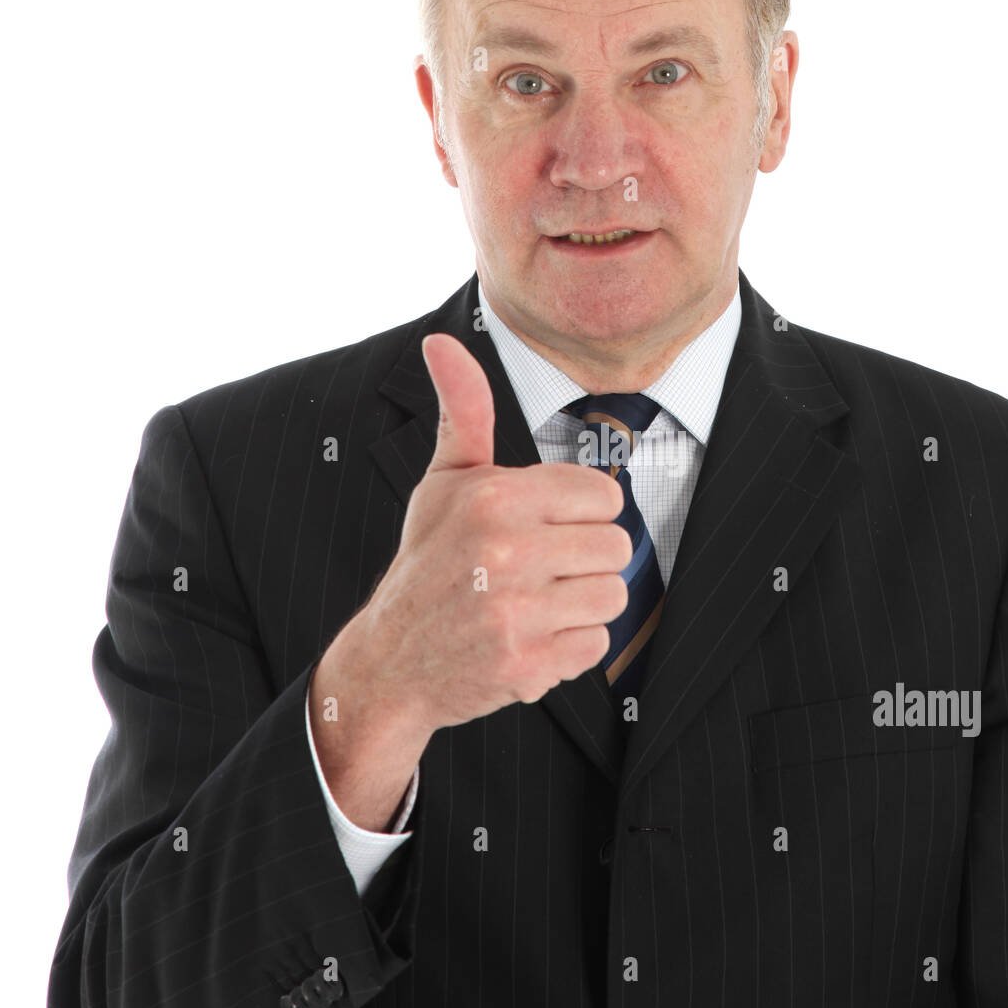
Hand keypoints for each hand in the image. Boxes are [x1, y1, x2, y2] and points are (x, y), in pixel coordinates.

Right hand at [309, 333, 629, 827]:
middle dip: (584, 560)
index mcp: (495, 496)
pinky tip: (530, 638)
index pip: (605, 494)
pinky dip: (569, 648)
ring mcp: (517, 611)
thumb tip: (442, 343)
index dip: (581, 513)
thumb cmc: (428, 564)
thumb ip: (464, 412)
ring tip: (535, 603)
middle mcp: (507, 550)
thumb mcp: (443, 482)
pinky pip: (596, 645)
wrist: (391, 663)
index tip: (547, 527)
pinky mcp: (527, 664)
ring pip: (612, 595)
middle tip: (539, 570)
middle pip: (617, 546)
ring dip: (581, 604)